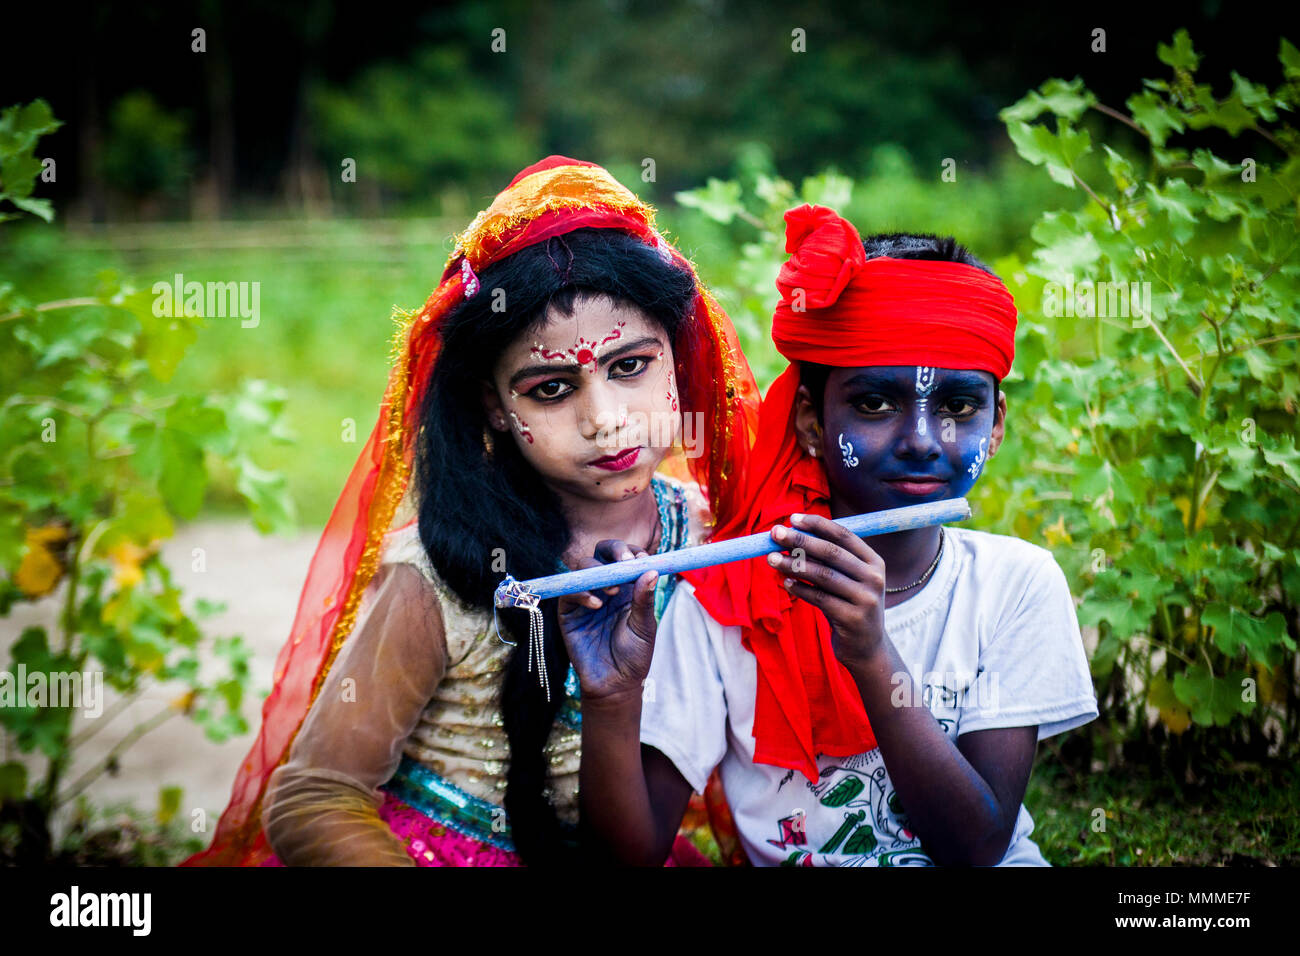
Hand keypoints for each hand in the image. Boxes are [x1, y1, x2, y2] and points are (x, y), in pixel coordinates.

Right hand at [557, 539, 658, 704]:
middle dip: (613, 550)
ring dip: (598, 572)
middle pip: (602, 553)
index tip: (640, 558)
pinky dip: (582, 592)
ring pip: (583, 567)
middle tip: (625, 562)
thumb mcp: (645, 626)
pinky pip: (570, 592)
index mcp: (627, 587)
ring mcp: (586, 597)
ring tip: (613, 591)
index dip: (631, 552)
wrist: (615, 684)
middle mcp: (605, 587)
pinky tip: (596, 604)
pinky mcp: (569, 612)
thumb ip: (645, 599)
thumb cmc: (635, 656)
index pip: (626, 557)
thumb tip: (651, 570)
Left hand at [766, 513, 886, 667]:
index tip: (792, 518)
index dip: (817, 525)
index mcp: (874, 562)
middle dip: (800, 540)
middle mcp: (874, 578)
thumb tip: (792, 535)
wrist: (867, 648)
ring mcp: (865, 599)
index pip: (844, 535)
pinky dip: (800, 589)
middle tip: (775, 533)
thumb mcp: (848, 580)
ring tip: (772, 559)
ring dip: (793, 564)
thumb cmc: (849, 606)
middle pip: (831, 552)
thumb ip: (829, 561)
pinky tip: (785, 582)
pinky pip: (819, 598)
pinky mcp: (852, 618)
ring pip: (822, 575)